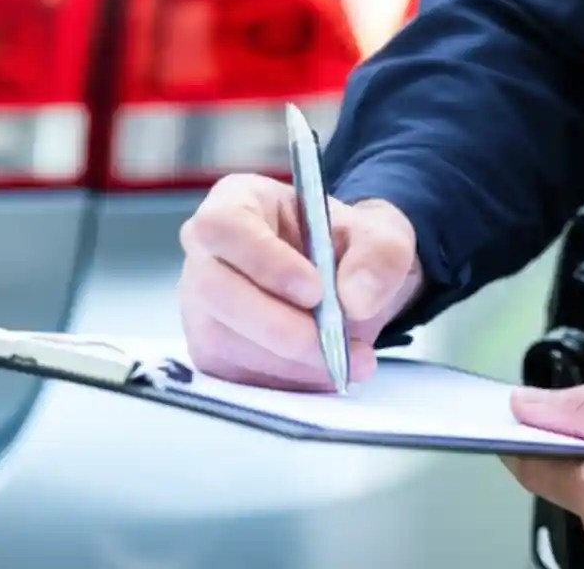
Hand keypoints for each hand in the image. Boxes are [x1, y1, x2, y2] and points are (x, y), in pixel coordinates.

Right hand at [178, 173, 422, 390]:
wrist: (349, 286)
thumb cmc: (349, 248)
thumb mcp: (382, 236)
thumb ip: (379, 256)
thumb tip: (355, 298)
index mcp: (237, 202)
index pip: (223, 226)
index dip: (264, 261)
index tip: (316, 291)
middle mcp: (206, 252)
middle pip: (215, 290)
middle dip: (281, 326)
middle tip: (339, 341)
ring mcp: (201, 304)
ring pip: (222, 340)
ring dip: (290, 361)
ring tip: (348, 358)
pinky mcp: (210, 349)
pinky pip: (233, 375)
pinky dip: (284, 381)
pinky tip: (322, 371)